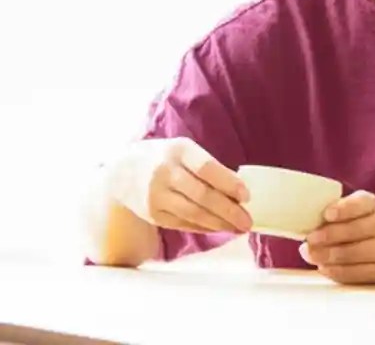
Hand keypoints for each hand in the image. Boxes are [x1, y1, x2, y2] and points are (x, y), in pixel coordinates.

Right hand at [108, 137, 251, 233]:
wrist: (120, 171)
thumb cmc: (165, 158)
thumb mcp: (183, 151)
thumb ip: (207, 167)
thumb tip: (239, 192)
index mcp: (178, 151)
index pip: (207, 168)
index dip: (229, 183)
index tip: (247, 196)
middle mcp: (164, 173)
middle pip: (202, 195)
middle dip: (229, 211)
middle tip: (248, 221)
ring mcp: (156, 196)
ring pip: (193, 213)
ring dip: (220, 223)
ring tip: (239, 228)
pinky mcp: (152, 214)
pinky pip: (184, 224)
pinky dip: (205, 227)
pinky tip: (220, 228)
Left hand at [302, 190, 374, 284]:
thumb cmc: (366, 226)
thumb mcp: (358, 211)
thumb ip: (337, 212)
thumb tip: (309, 223)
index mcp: (372, 206)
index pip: (362, 203)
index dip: (345, 209)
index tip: (328, 214)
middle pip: (354, 230)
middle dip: (329, 236)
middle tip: (310, 240)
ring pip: (352, 253)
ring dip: (327, 255)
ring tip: (310, 254)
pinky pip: (355, 273)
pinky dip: (335, 271)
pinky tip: (323, 267)